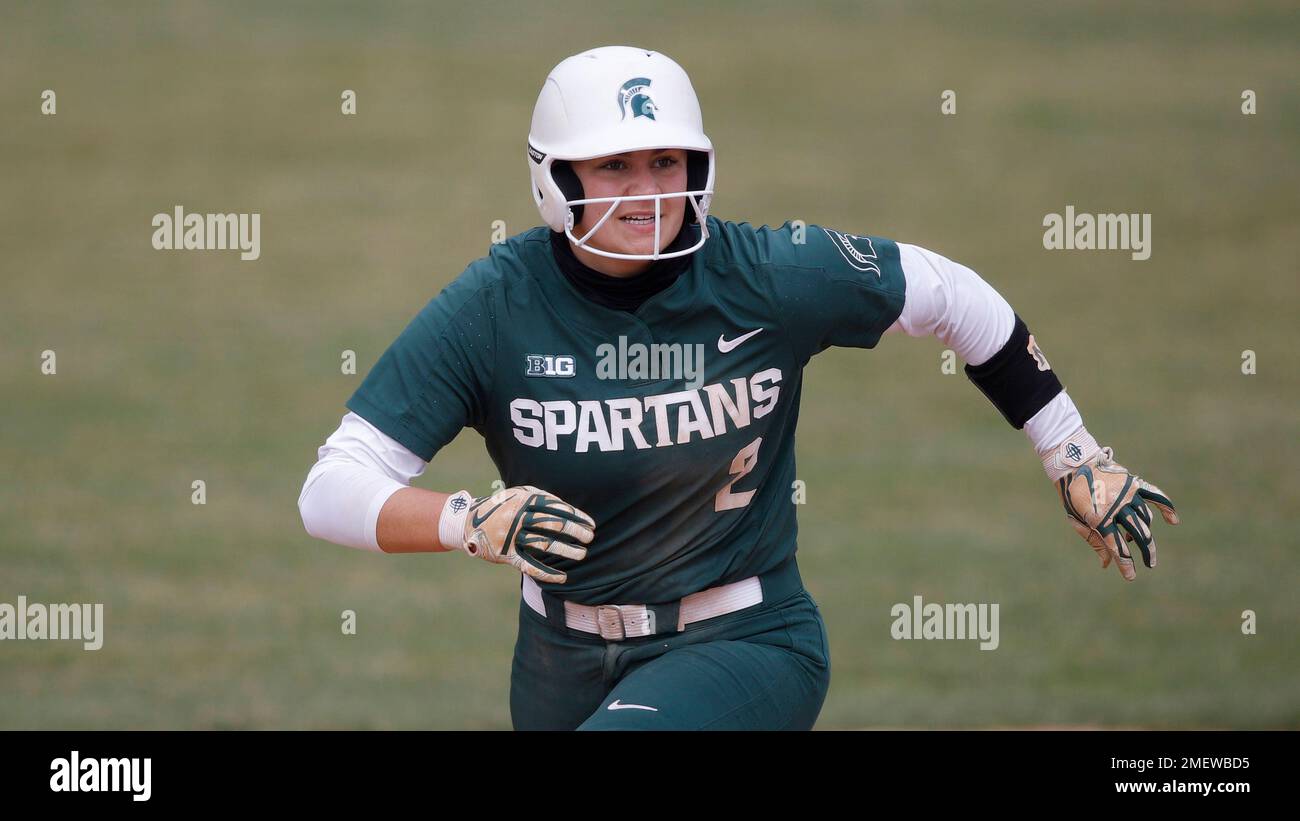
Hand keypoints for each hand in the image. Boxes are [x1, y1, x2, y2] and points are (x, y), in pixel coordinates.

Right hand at [440, 486, 593, 583]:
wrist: (468, 520)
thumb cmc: (501, 506)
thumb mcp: (519, 494)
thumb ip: (542, 498)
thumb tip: (571, 511)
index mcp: (524, 500)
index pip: (557, 509)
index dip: (576, 517)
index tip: (591, 525)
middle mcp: (518, 517)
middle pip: (553, 525)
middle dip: (575, 532)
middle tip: (589, 538)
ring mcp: (511, 536)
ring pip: (544, 545)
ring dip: (565, 550)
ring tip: (581, 554)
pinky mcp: (506, 554)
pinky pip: (529, 565)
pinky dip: (547, 573)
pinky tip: (563, 576)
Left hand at [1049, 437, 1178, 580]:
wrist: (1074, 462)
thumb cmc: (1072, 494)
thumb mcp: (1076, 519)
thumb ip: (1093, 540)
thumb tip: (1106, 564)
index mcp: (1099, 518)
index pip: (1117, 547)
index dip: (1125, 564)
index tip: (1131, 576)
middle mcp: (1117, 507)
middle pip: (1139, 534)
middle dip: (1146, 551)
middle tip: (1150, 563)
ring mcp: (1128, 494)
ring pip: (1145, 519)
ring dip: (1143, 531)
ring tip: (1133, 538)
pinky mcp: (1134, 483)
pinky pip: (1155, 495)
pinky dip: (1166, 507)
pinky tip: (1173, 520)